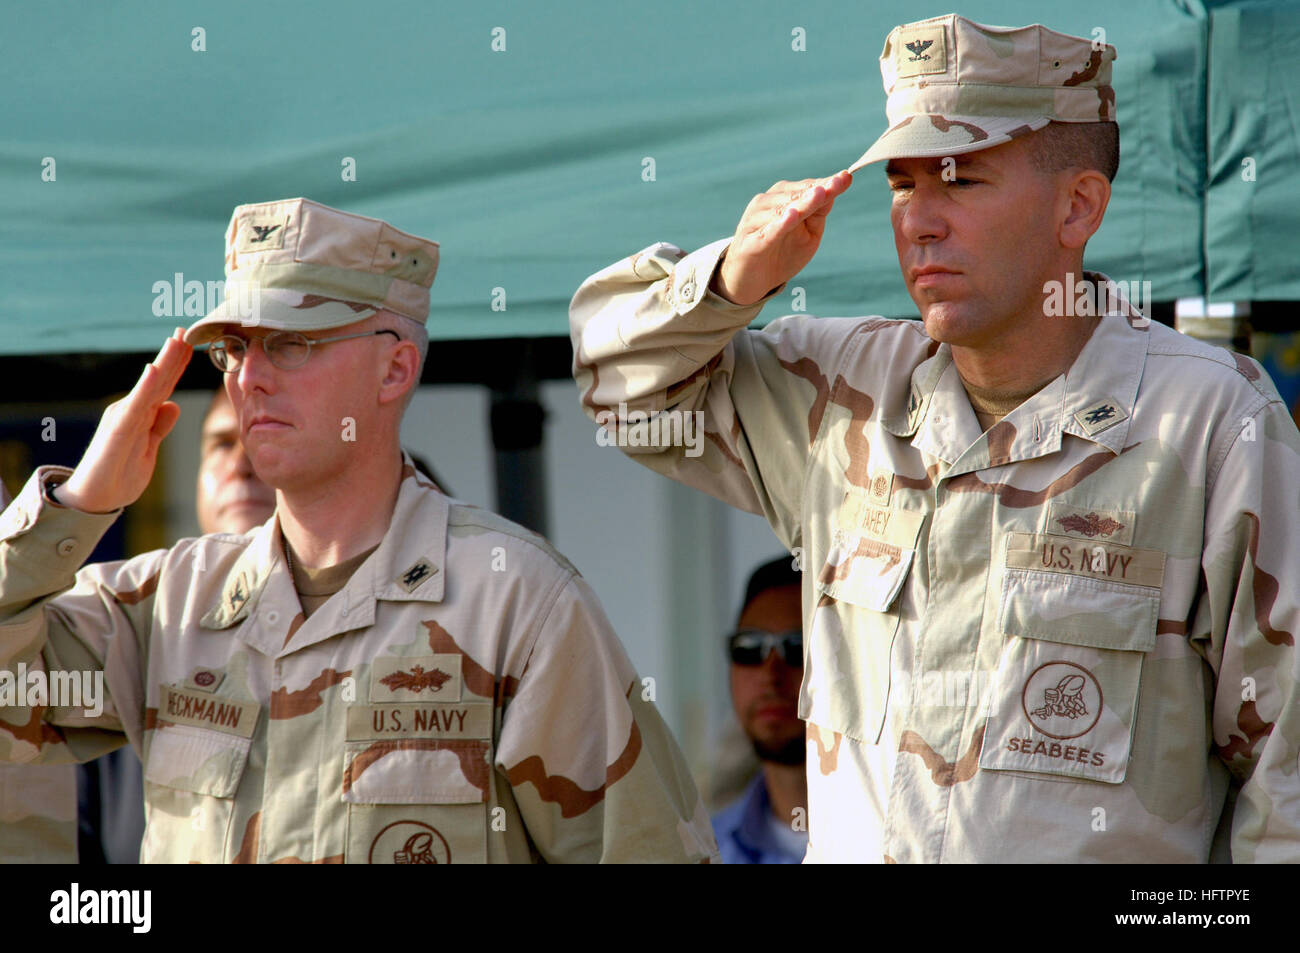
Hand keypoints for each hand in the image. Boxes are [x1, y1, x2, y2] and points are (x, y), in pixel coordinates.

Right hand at [58, 328, 192, 512]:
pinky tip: (153, 370)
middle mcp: (132, 411)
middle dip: (173, 355)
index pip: (164, 386)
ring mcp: (124, 418)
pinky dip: (145, 388)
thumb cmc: (120, 475)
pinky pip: (135, 406)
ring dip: (163, 362)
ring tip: (176, 340)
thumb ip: (159, 426)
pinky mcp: (118, 431)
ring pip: (149, 387)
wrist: (94, 499)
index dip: (177, 365)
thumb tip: (173, 405)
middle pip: (158, 380)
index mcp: (142, 416)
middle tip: (187, 329)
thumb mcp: (149, 448)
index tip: (191, 342)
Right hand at [711, 170, 852, 305]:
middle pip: (796, 196)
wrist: (750, 280)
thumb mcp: (808, 233)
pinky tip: (791, 216)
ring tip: (819, 194)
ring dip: (801, 202)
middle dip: (817, 190)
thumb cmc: (781, 252)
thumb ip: (818, 212)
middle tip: (836, 183)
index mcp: (782, 198)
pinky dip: (779, 224)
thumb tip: (834, 189)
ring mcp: (755, 222)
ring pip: (782, 210)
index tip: (846, 177)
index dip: (827, 183)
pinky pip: (766, 232)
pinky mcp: (749, 242)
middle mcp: (766, 204)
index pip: (807, 187)